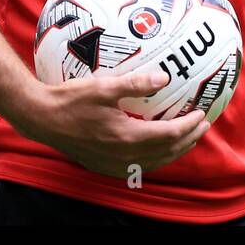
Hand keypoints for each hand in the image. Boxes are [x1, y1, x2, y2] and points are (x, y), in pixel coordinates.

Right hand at [13, 70, 210, 177]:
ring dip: (174, 152)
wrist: (41, 118)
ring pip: (154, 163)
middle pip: (166, 152)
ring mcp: (113, 163)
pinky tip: (157, 151)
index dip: (189, 126)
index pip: (169, 135)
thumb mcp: (104, 87)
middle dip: (188, 140)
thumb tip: (164, 77)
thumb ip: (135, 83)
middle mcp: (123, 155)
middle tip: (203, 126)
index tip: (202, 114)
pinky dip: (155, 159)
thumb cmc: (70, 100)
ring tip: (187, 139)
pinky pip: (138, 167)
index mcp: (127, 136)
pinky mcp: (103, 165)